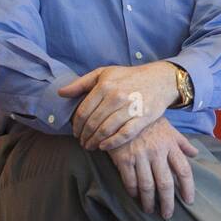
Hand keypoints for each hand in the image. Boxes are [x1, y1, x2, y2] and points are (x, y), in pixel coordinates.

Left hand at [59, 62, 179, 151]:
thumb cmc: (129, 77)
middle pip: (92, 123)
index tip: (75, 132)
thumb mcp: (104, 73)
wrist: (160, 80)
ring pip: (105, 130)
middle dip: (84, 136)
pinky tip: (104, 147)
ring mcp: (130, 108)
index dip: (76, 126)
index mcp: (104, 85)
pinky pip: (123, 135)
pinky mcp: (142, 118)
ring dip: (94, 142)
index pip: (83, 112)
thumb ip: (81, 83)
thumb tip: (60, 93)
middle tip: (82, 142)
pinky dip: (111, 143)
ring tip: (91, 146)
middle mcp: (116, 96)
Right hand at [105, 118, 199, 218]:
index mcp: (170, 145)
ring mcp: (140, 156)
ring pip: (147, 186)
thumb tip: (195, 154)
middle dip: (167, 203)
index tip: (189, 201)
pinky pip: (130, 181)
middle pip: (166, 183)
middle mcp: (157, 152)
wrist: (124, 110)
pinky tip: (135, 196)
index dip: (188, 188)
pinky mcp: (123, 158)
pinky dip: (133, 191)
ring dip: (148, 201)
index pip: (184, 171)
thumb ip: (182, 142)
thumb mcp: (169, 128)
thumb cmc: (148, 120)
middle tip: (167, 214)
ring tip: (149, 210)